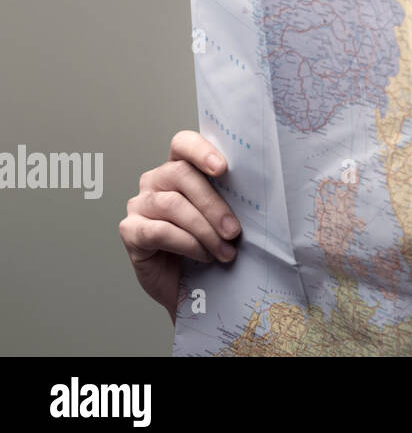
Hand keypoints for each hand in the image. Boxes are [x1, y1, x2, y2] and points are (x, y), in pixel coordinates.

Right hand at [119, 131, 241, 322]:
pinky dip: (187, 244)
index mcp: (180, 168)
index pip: (183, 144)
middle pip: (180, 174)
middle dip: (213, 204)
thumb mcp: (226, 216)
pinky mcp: (131, 231)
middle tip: (234, 231)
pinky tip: (203, 256)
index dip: (201, 150)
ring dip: (204, 230)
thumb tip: (259, 189)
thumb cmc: (213, 245)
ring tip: (224, 252)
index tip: (223, 168)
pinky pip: (159, 231)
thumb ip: (233, 196)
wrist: (195, 289)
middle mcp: (156, 181)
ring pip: (172, 204)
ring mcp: (140, 205)